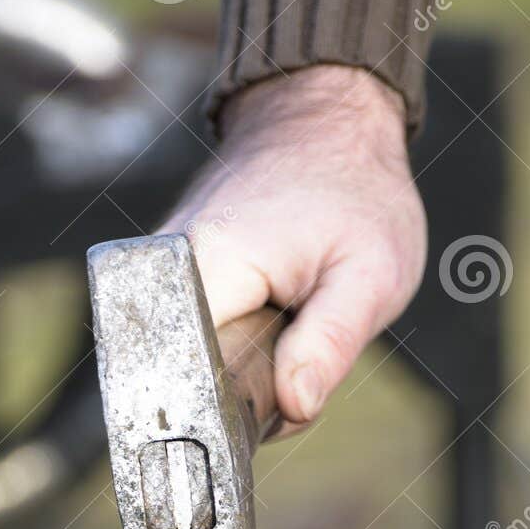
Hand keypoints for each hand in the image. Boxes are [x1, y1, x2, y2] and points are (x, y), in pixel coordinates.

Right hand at [163, 65, 426, 427]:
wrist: (322, 120)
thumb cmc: (354, 188)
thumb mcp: (370, 274)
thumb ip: (329, 345)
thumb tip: (294, 407)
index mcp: (208, 267)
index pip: (187, 375)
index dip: (230, 408)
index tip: (274, 397)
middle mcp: (163, 270)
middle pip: (183, 376)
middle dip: (240, 393)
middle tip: (294, 356)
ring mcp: (159, 274)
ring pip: (186, 362)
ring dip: (236, 370)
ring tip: (280, 329)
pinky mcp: (166, 279)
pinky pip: (189, 339)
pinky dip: (229, 348)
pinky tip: (261, 321)